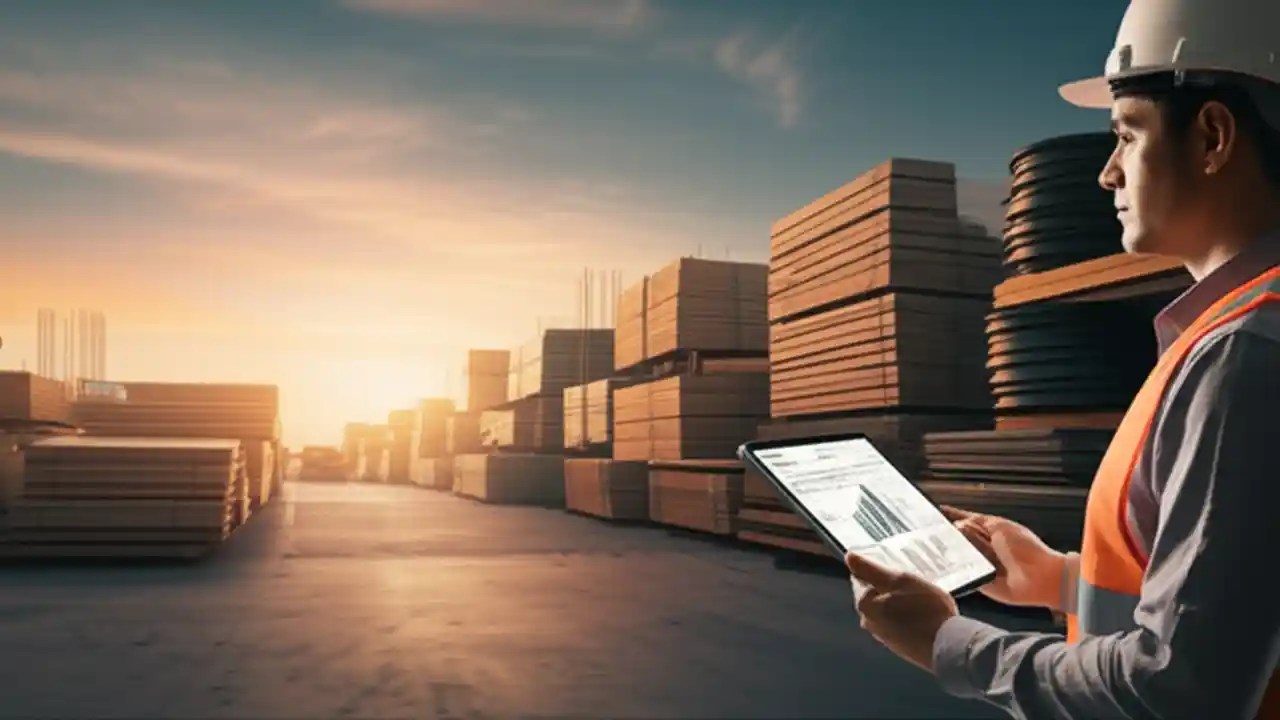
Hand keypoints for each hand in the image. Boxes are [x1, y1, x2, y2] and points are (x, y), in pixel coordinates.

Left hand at [845, 551, 957, 673]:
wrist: (947, 646)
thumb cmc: (924, 608)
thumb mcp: (899, 580)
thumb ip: (872, 569)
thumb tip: (849, 557)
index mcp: (864, 605)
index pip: (863, 580)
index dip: (881, 573)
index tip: (899, 573)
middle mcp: (869, 623)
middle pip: (875, 597)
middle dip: (891, 589)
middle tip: (913, 585)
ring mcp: (884, 638)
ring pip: (888, 611)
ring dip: (900, 604)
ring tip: (921, 599)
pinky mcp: (900, 647)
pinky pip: (899, 625)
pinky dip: (907, 618)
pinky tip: (923, 616)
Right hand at [939, 505, 1066, 610]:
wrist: (1039, 577)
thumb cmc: (1025, 548)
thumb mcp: (999, 527)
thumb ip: (976, 524)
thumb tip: (957, 524)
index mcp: (992, 530)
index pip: (967, 520)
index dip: (952, 516)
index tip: (935, 512)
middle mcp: (986, 546)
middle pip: (960, 537)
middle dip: (946, 534)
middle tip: (927, 532)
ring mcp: (982, 564)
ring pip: (959, 555)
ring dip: (950, 552)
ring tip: (933, 547)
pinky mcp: (979, 582)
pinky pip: (962, 575)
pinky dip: (954, 571)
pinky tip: (940, 567)